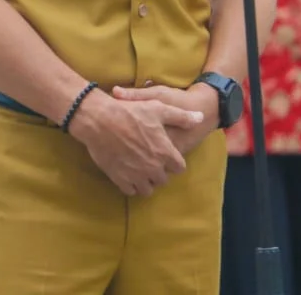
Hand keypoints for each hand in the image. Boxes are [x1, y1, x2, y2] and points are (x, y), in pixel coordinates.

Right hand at [68, 88, 203, 196]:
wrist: (99, 119)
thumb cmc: (130, 112)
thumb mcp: (158, 109)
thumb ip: (181, 117)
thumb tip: (201, 118)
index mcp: (165, 153)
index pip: (179, 168)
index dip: (173, 161)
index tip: (165, 154)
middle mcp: (153, 168)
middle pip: (163, 180)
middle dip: (159, 171)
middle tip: (149, 159)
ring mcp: (136, 175)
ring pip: (148, 189)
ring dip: (146, 181)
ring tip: (139, 169)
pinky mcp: (120, 179)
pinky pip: (130, 191)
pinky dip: (130, 184)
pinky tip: (127, 172)